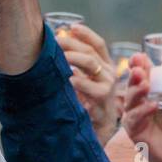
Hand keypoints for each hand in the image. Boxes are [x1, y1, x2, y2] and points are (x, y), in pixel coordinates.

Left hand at [59, 25, 117, 144]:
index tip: (71, 27)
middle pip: (89, 50)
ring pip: (90, 63)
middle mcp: (108, 74)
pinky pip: (89, 86)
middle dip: (70, 43)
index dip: (86, 33)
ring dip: (71, 57)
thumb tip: (54, 48)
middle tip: (53, 42)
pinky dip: (75, 80)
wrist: (97, 134)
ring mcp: (107, 87)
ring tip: (56, 56)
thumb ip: (72, 68)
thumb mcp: (80, 85)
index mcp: (104, 67)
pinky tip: (63, 78)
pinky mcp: (102, 101)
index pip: (98, 44)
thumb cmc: (85, 107)